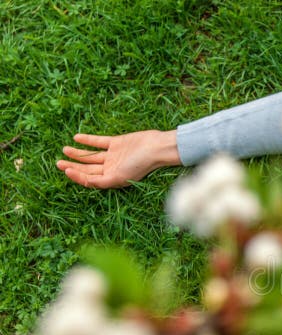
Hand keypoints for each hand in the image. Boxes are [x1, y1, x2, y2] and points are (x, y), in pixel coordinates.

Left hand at [57, 130, 180, 188]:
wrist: (155, 148)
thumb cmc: (140, 165)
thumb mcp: (118, 177)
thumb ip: (100, 182)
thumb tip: (84, 182)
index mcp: (112, 178)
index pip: (90, 180)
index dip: (77, 176)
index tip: (66, 170)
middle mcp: (111, 168)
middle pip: (88, 168)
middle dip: (73, 166)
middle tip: (58, 163)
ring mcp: (113, 155)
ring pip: (91, 156)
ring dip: (77, 154)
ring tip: (64, 150)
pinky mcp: (116, 143)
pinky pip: (99, 142)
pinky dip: (88, 140)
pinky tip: (77, 138)